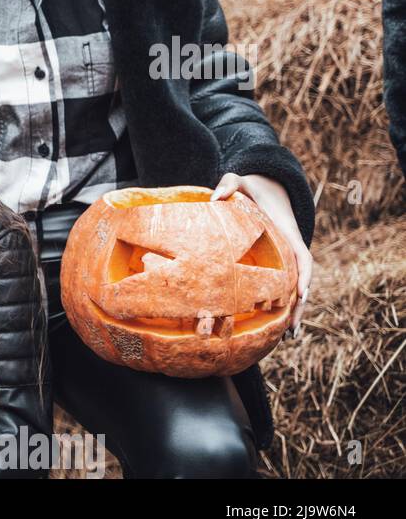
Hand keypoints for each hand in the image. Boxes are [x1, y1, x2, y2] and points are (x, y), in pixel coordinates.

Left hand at [211, 173, 312, 337]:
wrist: (262, 187)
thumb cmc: (250, 187)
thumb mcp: (240, 180)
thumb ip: (229, 183)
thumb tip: (214, 198)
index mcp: (287, 232)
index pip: (302, 256)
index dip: (304, 275)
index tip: (303, 293)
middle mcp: (289, 248)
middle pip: (302, 280)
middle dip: (300, 304)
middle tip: (292, 330)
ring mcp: (284, 257)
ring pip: (292, 287)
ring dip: (292, 311)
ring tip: (287, 337)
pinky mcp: (275, 263)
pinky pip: (279, 285)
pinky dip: (279, 304)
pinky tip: (270, 325)